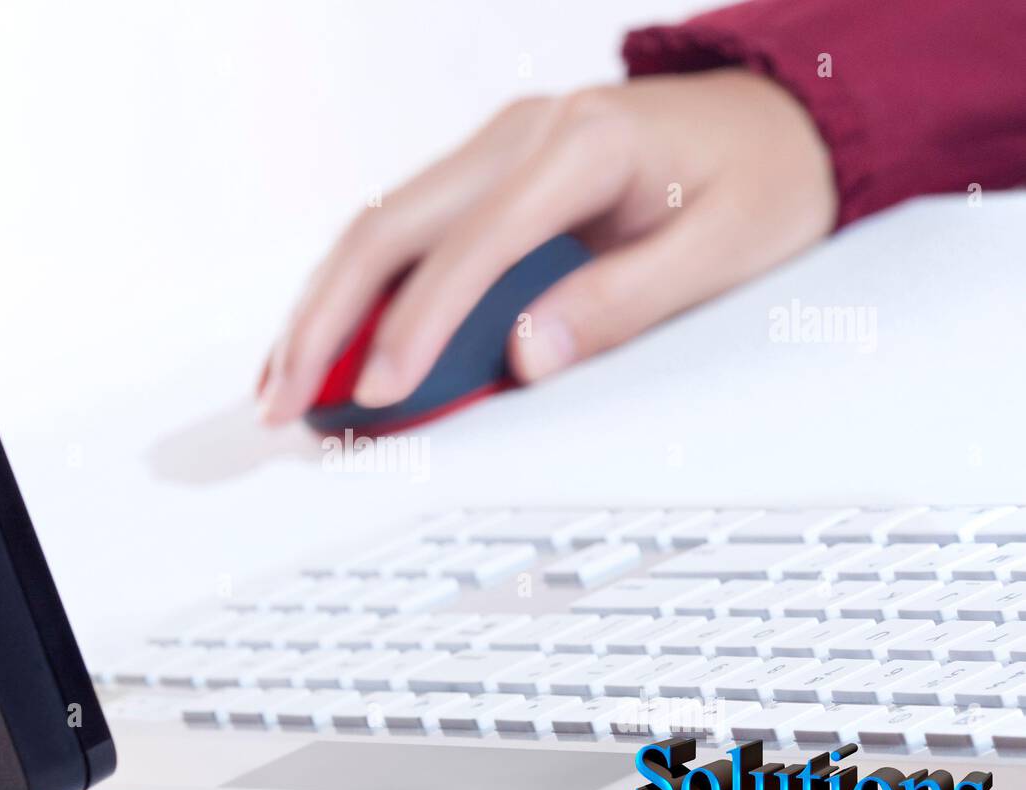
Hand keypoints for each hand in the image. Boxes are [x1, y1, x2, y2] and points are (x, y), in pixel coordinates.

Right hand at [256, 68, 835, 423]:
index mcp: (580, 146)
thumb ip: (620, 302)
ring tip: (280, 380)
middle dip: (323, 320)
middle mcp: (519, 134)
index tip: (375, 396)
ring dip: (322, 305)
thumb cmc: (760, 181)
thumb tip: (523, 355)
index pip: (470, 245)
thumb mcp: (720, 252)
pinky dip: (356, 289)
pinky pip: (403, 230)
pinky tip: (331, 335)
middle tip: (281, 402)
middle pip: (386, 226)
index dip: (414, 327)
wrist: (779, 117)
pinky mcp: (488, 172)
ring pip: (378, 226)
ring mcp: (495, 146)